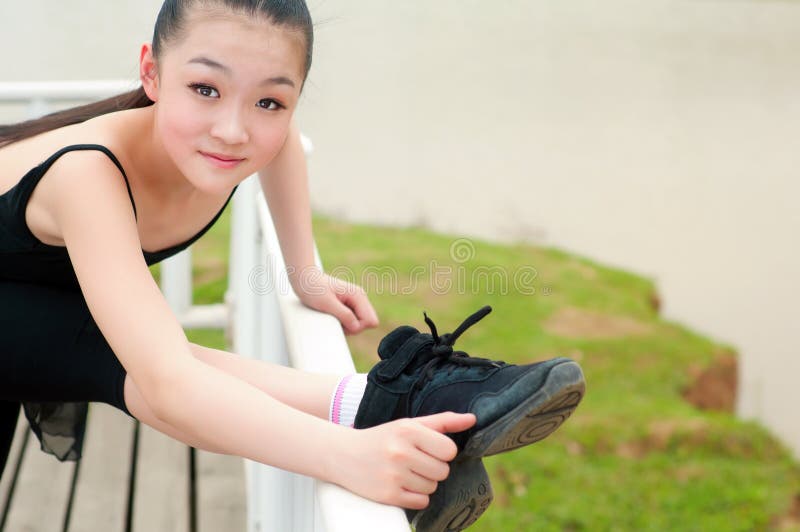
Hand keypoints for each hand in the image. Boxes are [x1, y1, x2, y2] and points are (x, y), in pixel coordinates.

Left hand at [292, 268, 378, 334]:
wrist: (304, 279)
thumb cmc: (313, 288)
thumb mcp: (326, 303)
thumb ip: (344, 315)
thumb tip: (357, 327)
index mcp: (358, 295)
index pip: (371, 321)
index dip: (357, 327)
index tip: (341, 320)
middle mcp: (360, 298)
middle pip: (366, 324)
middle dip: (351, 327)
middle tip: (334, 317)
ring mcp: (355, 302)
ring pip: (358, 324)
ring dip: (345, 325)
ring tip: (331, 314)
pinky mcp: (349, 305)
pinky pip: (352, 321)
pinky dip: (342, 322)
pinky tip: (332, 314)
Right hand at [329, 412, 476, 508]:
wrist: (343, 455)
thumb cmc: (382, 438)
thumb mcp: (409, 424)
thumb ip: (443, 421)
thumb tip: (472, 419)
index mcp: (408, 430)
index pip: (449, 450)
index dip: (442, 452)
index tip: (428, 449)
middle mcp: (401, 452)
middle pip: (443, 471)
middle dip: (433, 468)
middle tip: (415, 462)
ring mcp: (394, 475)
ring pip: (432, 488)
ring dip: (423, 483)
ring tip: (405, 473)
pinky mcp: (388, 495)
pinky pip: (421, 502)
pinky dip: (415, 497)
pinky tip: (401, 485)